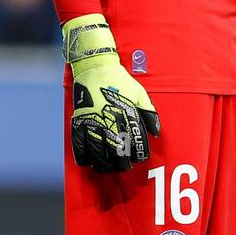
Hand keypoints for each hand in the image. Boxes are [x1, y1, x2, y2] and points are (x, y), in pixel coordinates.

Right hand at [63, 14, 160, 172]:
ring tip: (107, 168)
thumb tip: (156, 133)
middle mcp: (110, 120)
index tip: (139, 158)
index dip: (139, 154)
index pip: (136, 142)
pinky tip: (89, 162)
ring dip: (104, 164)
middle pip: (117, 151)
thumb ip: (149, 112)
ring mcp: (93, 121)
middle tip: (124, 166)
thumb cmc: (120, 80)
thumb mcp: (139, 93)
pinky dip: (84, 157)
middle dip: (122, 163)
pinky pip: (80, 145)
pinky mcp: (79, 121)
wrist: (95, 66)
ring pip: (98, 152)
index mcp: (127, 114)